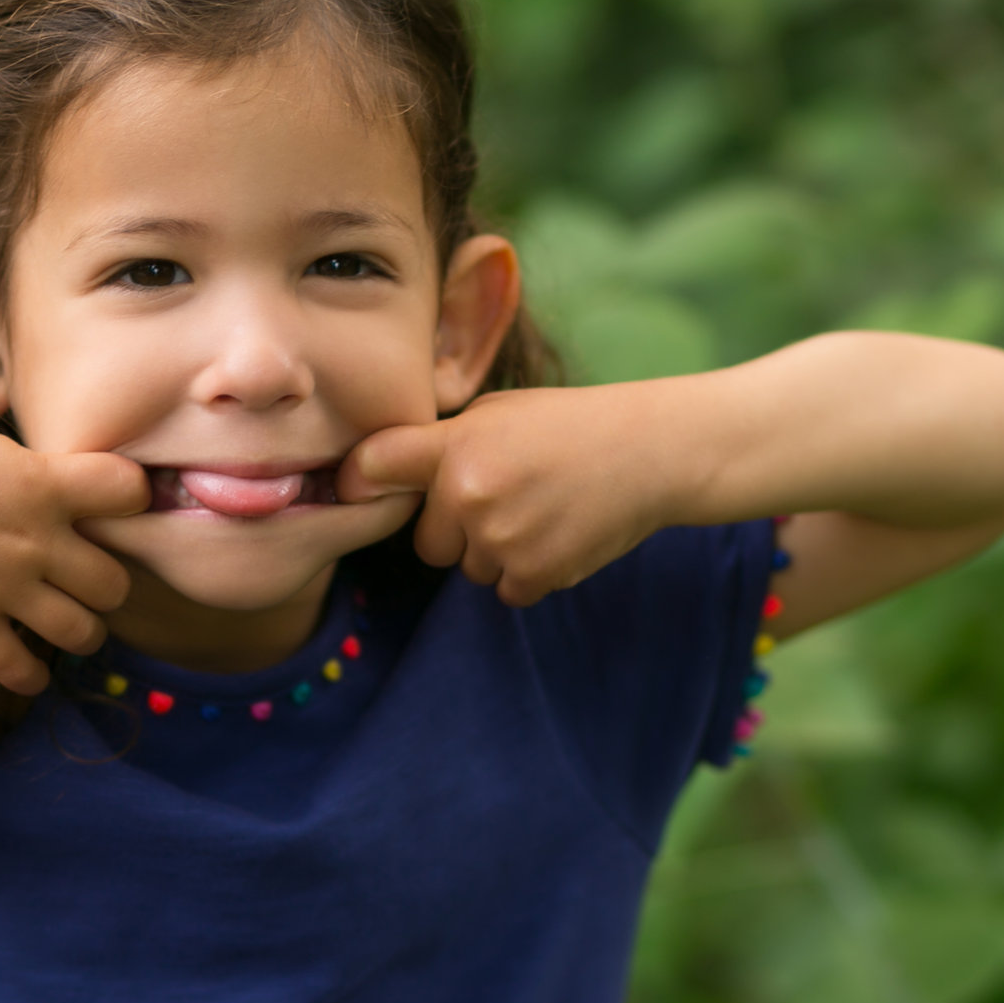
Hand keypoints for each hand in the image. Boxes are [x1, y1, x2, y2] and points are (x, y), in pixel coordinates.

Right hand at [0, 417, 145, 693]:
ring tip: (67, 621)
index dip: (132, 499)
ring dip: (83, 630)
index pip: (129, 492)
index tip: (115, 506)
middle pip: (115, 582)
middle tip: (87, 578)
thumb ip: (34, 474)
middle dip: (108, 583)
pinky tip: (26, 665)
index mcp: (41, 483)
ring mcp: (2, 586)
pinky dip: (30, 675)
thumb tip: (68, 490)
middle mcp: (34, 540)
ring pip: (84, 632)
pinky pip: (21, 670)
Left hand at [338, 388, 662, 606]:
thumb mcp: (498, 413)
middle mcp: (469, 495)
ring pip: (470, 569)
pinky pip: (507, 589)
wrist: (652, 452)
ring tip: (541, 510)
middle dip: (455, 529)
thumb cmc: (571, 424)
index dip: (356, 481)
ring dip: (495, 551)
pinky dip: (528, 571)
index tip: (352, 489)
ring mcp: (501, 540)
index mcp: (456, 446)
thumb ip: (441, 443)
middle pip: (427, 542)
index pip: (373, 468)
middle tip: (505, 496)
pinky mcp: (535, 574)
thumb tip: (372, 473)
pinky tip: (558, 534)